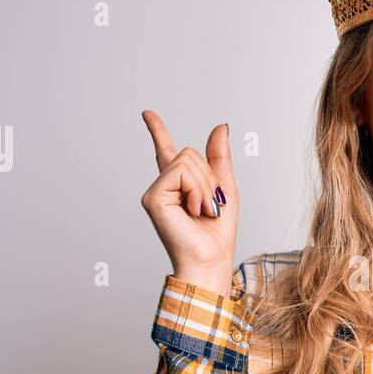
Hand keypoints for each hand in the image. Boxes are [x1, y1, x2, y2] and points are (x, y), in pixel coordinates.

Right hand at [139, 110, 237, 293]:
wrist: (210, 259)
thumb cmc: (217, 233)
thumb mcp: (225, 189)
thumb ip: (219, 158)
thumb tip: (220, 126)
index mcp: (179, 184)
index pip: (165, 151)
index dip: (157, 130)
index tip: (147, 114)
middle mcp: (164, 185)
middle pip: (189, 153)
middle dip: (209, 177)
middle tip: (210, 206)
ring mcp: (156, 191)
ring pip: (186, 161)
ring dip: (204, 186)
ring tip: (202, 210)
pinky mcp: (153, 197)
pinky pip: (180, 172)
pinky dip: (195, 189)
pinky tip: (193, 210)